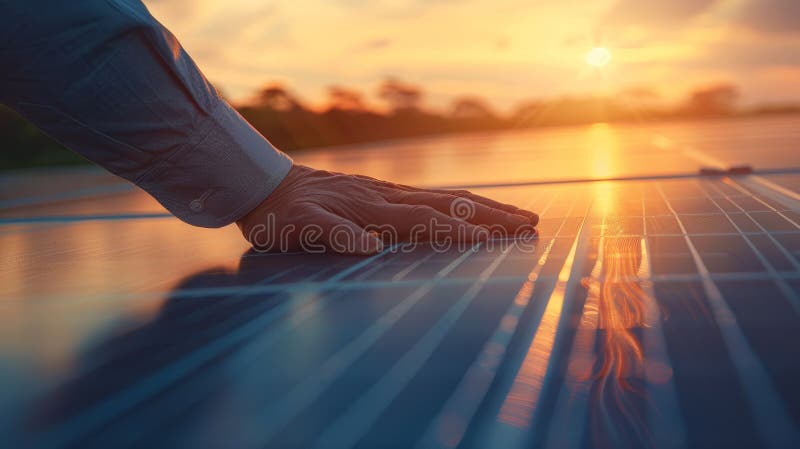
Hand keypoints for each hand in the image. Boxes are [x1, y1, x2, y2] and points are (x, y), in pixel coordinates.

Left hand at [236, 165, 537, 254]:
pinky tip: (469, 207)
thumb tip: (369, 245)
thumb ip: (333, 234)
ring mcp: (386, 192)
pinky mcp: (381, 193)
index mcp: (373, 209)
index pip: (429, 220)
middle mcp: (387, 197)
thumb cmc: (280, 215)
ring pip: (446, 198)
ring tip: (517, 215)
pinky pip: (430, 197)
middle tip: (531, 223)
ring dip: (484, 207)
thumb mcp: (298, 229)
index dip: (465, 230)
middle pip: (450, 204)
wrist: (265, 185)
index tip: (501, 238)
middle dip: (492, 215)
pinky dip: (460, 203)